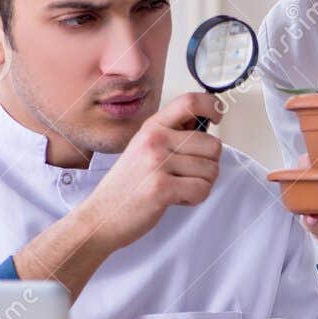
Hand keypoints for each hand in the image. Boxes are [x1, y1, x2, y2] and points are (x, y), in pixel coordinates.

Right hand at [75, 92, 223, 251]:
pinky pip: (202, 189)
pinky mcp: (161, 187)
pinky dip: (194, 199)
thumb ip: (171, 136)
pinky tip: (175, 198)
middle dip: (209, 165)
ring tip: (176, 188)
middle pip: (213, 145)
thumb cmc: (126, 186)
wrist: (100, 216)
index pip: (190, 102)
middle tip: (187, 176)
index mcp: (152, 127)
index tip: (217, 117)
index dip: (212, 106)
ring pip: (211, 170)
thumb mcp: (143, 149)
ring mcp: (157, 162)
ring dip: (200, 185)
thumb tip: (205, 127)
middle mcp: (155, 140)